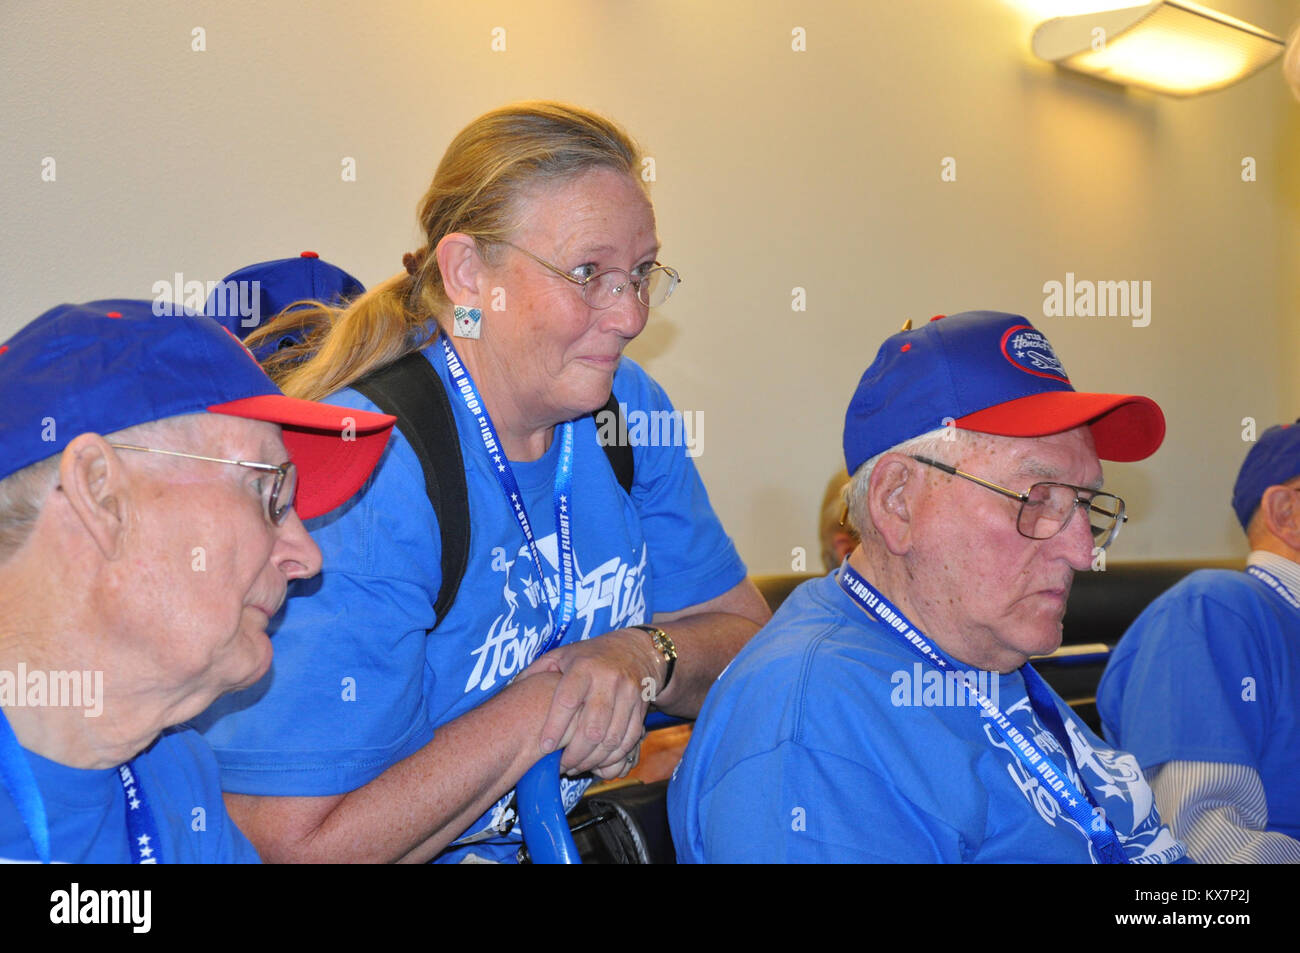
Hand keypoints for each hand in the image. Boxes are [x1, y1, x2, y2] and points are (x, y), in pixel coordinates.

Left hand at [516, 628, 662, 775]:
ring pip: (612, 738)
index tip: (544, 747)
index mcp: (583, 667)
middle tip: (562, 766)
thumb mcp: (562, 654)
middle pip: (592, 727)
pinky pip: (630, 739)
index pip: (567, 701)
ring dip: (593, 760)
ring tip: (577, 766)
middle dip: (575, 754)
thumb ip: (537, 671)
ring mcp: (628, 694)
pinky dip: (614, 756)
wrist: (636, 650)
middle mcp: (607, 680)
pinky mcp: (642, 707)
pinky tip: (600, 762)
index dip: (555, 727)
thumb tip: (511, 690)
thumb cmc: (590, 656)